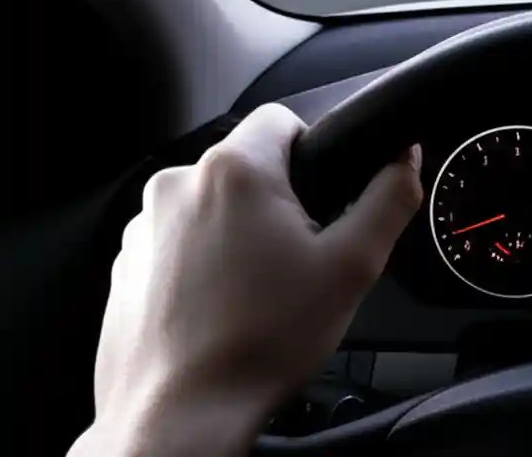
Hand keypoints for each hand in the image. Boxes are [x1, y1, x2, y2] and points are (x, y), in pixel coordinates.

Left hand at [69, 104, 422, 456]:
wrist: (182, 413)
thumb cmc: (260, 343)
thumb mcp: (352, 266)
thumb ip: (389, 200)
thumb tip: (404, 161)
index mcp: (234, 171)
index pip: (283, 119)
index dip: (315, 154)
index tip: (323, 202)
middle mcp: (177, 186)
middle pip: (247, 167)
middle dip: (279, 204)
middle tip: (301, 260)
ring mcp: (142, 227)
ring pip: (212, 207)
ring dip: (239, 234)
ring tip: (260, 293)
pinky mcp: (126, 265)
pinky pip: (179, 244)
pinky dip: (204, 265)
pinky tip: (225, 309)